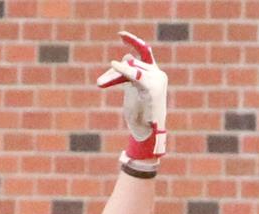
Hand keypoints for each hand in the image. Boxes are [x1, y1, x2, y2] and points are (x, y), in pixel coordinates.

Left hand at [95, 31, 166, 169]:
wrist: (147, 134)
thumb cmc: (140, 116)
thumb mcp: (132, 91)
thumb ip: (129, 75)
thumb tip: (123, 59)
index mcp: (155, 74)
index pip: (143, 52)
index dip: (133, 41)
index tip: (120, 34)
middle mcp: (158, 74)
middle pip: (131, 62)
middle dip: (115, 73)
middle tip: (100, 83)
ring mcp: (156, 80)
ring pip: (130, 68)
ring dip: (114, 76)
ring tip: (100, 83)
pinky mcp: (151, 88)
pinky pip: (134, 75)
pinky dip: (123, 71)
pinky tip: (114, 65)